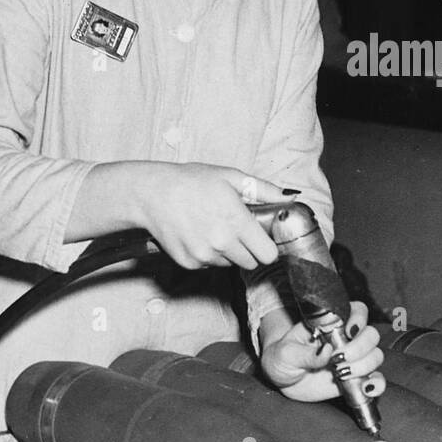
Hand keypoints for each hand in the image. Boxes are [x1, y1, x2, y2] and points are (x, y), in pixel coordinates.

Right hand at [136, 163, 285, 269]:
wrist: (151, 193)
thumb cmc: (191, 181)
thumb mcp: (231, 177)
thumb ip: (264, 190)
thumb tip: (290, 197)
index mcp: (237, 221)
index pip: (268, 254)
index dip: (268, 246)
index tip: (262, 237)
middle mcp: (222, 243)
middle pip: (251, 262)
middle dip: (249, 248)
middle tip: (236, 228)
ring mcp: (204, 255)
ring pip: (230, 264)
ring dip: (228, 251)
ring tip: (213, 227)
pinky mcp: (189, 263)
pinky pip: (209, 265)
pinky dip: (208, 254)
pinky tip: (198, 234)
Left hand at [260, 301, 387, 402]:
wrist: (283, 380)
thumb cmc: (283, 358)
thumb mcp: (286, 353)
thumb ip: (305, 354)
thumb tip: (326, 351)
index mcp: (332, 324)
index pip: (357, 311)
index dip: (358, 319)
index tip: (349, 332)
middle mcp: (348, 339)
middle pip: (371, 335)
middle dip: (359, 348)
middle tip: (338, 360)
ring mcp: (354, 359)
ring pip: (376, 356)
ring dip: (364, 367)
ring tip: (341, 375)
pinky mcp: (357, 379)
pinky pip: (377, 380)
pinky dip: (377, 385)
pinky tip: (365, 388)